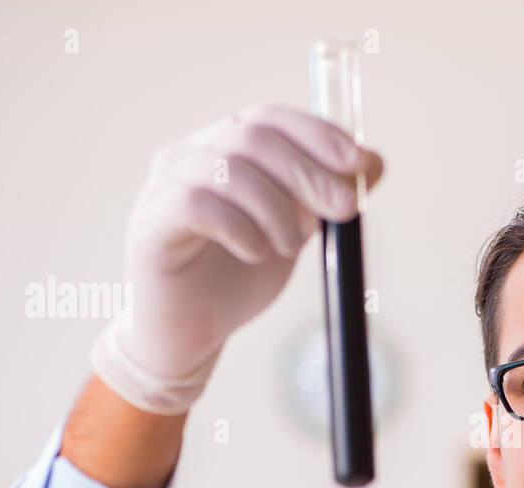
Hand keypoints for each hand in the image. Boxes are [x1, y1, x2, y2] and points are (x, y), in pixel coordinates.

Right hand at [91, 104, 383, 413]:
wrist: (191, 334)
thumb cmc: (238, 277)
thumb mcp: (296, 231)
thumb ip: (325, 197)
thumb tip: (373, 162)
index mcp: (225, 149)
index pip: (270, 117)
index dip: (317, 133)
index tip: (358, 161)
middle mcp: (190, 156)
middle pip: (252, 136)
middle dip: (308, 172)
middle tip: (342, 209)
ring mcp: (164, 186)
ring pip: (229, 169)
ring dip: (276, 208)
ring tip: (289, 246)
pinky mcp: (150, 223)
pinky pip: (197, 205)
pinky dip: (240, 227)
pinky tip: (256, 252)